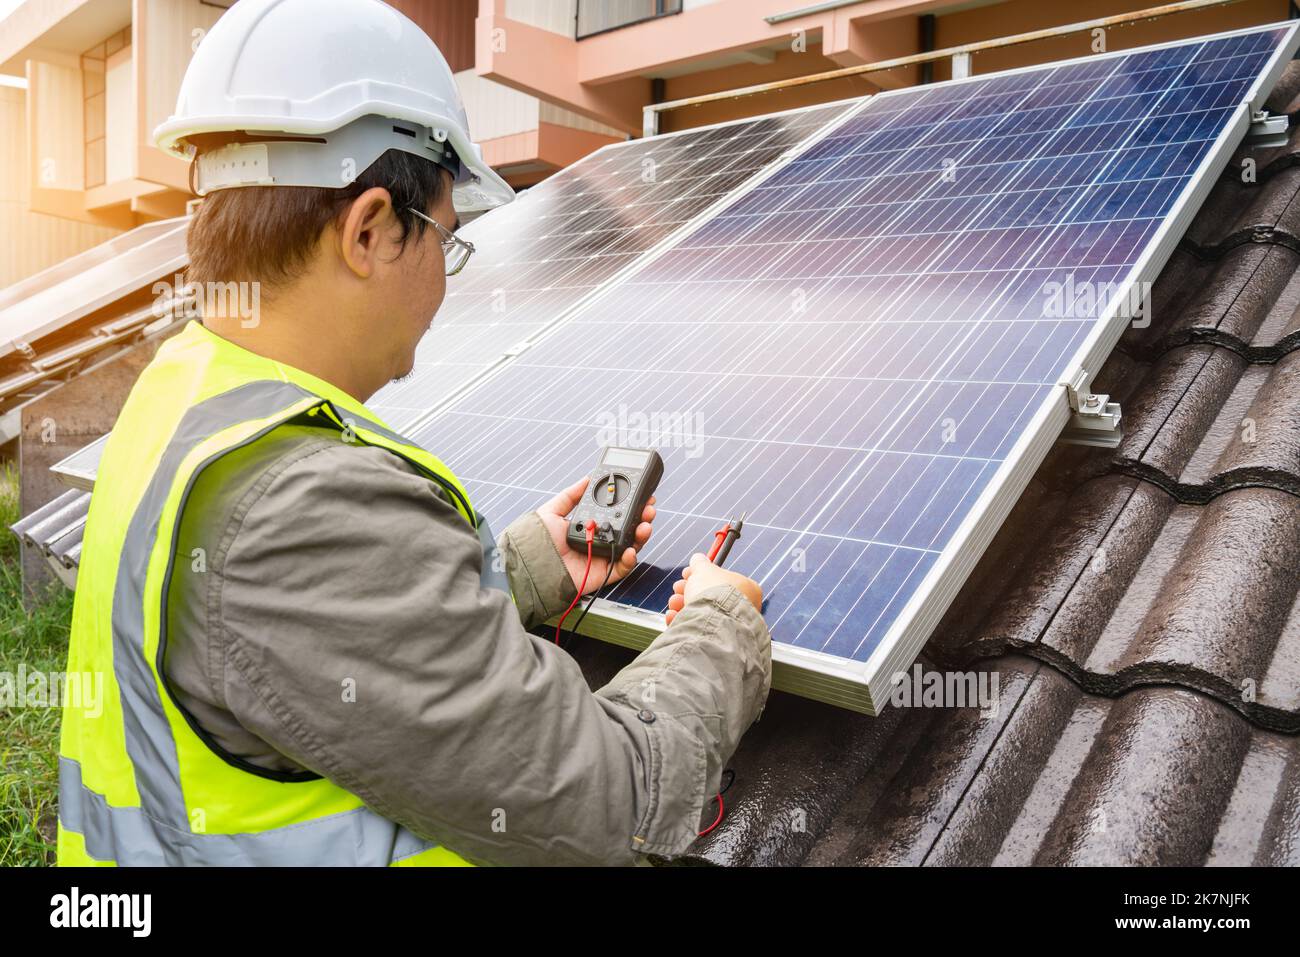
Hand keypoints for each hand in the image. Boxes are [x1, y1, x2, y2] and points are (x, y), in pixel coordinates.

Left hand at [536, 476, 654, 594]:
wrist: (532, 565)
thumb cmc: (537, 540)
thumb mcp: (552, 510)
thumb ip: (570, 495)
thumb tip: (587, 478)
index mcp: (589, 525)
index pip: (615, 514)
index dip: (630, 505)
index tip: (641, 495)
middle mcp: (598, 540)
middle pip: (628, 529)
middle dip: (642, 517)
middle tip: (649, 508)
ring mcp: (602, 557)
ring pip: (630, 546)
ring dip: (641, 535)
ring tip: (645, 524)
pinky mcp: (603, 574)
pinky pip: (622, 567)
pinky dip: (630, 559)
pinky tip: (631, 549)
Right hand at [665, 553, 761, 626]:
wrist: (713, 625)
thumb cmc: (715, 594)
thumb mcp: (705, 569)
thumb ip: (700, 563)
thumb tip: (698, 558)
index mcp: (747, 589)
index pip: (722, 579)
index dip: (701, 574)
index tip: (687, 574)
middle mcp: (742, 609)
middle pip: (709, 596)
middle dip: (688, 590)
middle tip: (678, 587)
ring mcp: (730, 627)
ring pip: (701, 612)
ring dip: (683, 604)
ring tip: (674, 602)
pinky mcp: (717, 641)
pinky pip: (697, 628)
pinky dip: (682, 621)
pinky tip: (673, 616)